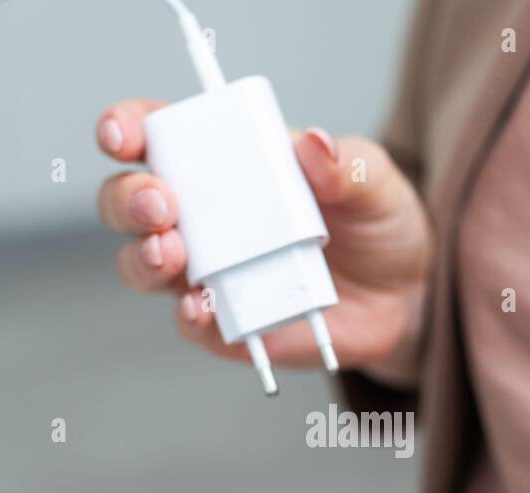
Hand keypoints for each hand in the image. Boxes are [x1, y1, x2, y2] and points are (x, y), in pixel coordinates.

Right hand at [95, 102, 431, 368]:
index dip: (127, 129)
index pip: (157, 136)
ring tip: (170, 252)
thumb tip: (317, 145)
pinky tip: (202, 306)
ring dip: (144, 256)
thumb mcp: (374, 182)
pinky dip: (191, 315)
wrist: (405, 296)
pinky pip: (192, 323)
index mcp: (224, 163)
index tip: (124, 134)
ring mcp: (208, 273)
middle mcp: (202, 217)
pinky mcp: (227, 325)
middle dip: (129, 198)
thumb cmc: (377, 224)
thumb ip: (346, 165)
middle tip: (160, 202)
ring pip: (142, 264)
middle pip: (128, 202)